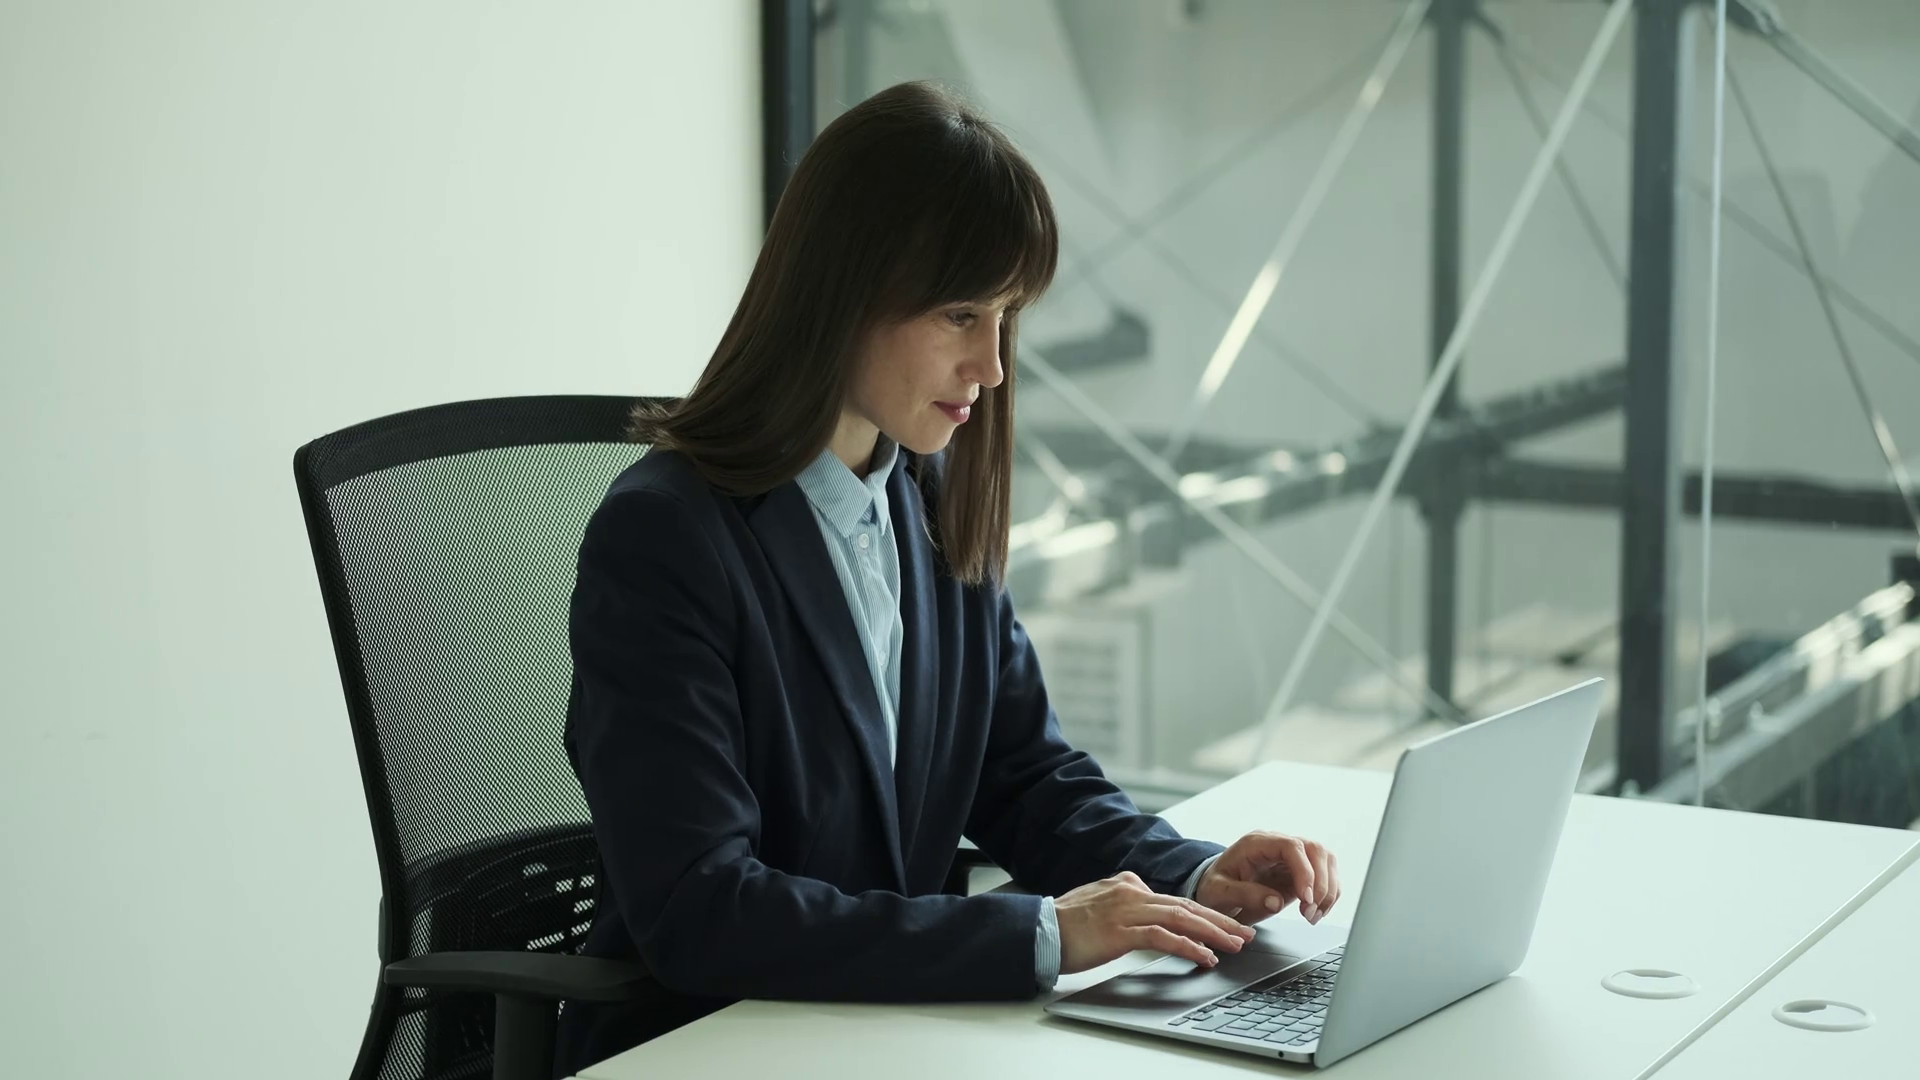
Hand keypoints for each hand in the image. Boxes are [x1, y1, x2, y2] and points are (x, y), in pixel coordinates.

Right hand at [1054, 871, 1255, 974]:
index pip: (1175, 899)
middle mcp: (1132, 892)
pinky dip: (1189, 947)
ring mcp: (1127, 910)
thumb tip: (1144, 908)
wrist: (1039, 930)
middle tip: (1246, 931)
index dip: (1204, 914)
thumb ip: (1123, 901)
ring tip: (1235, 945)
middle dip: (1220, 920)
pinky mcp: (1122, 931)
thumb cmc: (1066, 924)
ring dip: (1213, 933)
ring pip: (1182, 918)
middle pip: (1187, 905)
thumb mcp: (1099, 903)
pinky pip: (1164, 938)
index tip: (1225, 925)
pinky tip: (1205, 957)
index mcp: (1128, 885)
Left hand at [1194, 831, 1340, 925]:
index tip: (1305, 898)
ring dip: (1327, 890)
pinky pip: (1326, 876)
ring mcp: (1292, 857)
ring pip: (1326, 860)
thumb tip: (1274, 901)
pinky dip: (1327, 895)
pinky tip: (1316, 912)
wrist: (1217, 890)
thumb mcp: (1218, 892)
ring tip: (1312, 915)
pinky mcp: (1301, 871)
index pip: (1291, 846)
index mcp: (1256, 844)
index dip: (1304, 871)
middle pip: (1315, 850)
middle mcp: (1278, 845)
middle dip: (1320, 883)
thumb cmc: (1215, 887)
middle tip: (1309, 911)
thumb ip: (1244, 895)